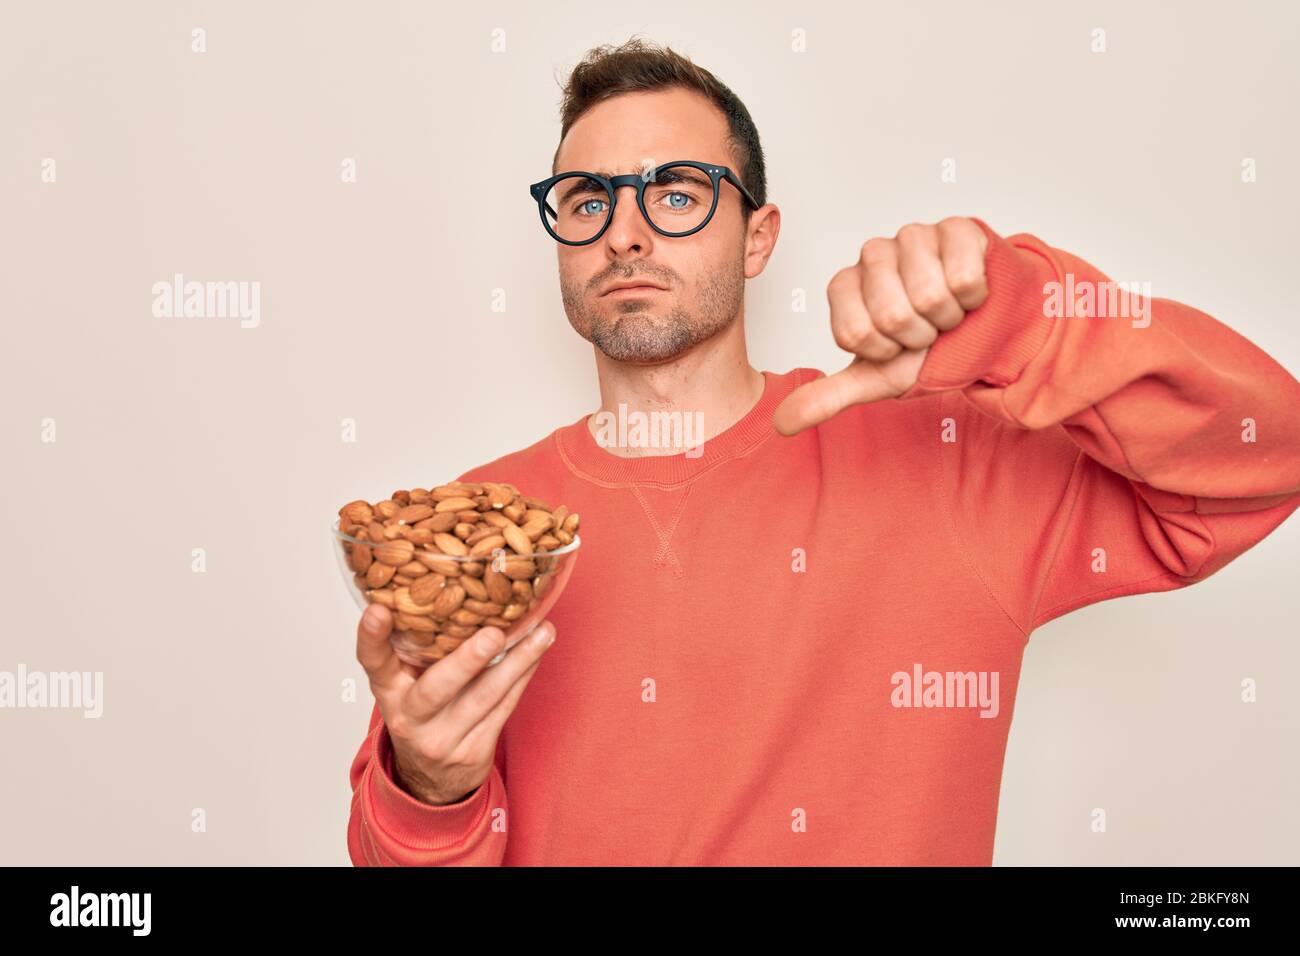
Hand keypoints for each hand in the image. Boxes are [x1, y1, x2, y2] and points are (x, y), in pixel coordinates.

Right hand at [355, 604, 555, 805]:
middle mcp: (411, 717)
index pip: (374, 662)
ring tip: (542, 632)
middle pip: (436, 689)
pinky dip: (524, 676)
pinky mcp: (474, 751)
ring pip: (484, 696)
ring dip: (518, 662)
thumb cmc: (423, 712)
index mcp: (389, 691)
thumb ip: (415, 646)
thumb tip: (448, 583)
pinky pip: (505, 708)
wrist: (432, 780)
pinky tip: (539, 651)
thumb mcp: (405, 683)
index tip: (377, 609)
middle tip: (493, 635)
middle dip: (467, 661)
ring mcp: (443, 738)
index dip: (371, 636)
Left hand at [772, 217, 989, 435]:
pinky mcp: (956, 228)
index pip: (855, 333)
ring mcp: (912, 237)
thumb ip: (827, 397)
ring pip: (929, 295)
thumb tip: (782, 423)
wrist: (981, 328)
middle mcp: (872, 255)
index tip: (896, 345)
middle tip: (926, 329)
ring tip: (947, 310)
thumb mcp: (876, 377)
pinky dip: (974, 297)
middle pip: (892, 315)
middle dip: (920, 336)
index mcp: (843, 287)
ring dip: (949, 317)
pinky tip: (969, 291)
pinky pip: (964, 275)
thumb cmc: (926, 348)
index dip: (885, 351)